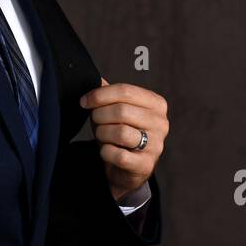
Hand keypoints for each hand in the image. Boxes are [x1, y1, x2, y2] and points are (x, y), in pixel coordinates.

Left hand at [79, 76, 168, 202]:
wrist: (127, 167)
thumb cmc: (121, 132)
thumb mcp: (116, 109)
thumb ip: (107, 93)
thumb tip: (94, 78)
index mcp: (156, 104)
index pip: (125, 90)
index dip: (100, 94)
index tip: (84, 101)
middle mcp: (161, 123)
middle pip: (122, 110)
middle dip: (100, 115)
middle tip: (95, 121)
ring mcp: (156, 145)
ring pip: (121, 132)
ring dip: (103, 133)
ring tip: (102, 135)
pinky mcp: (145, 165)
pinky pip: (118, 155)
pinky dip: (106, 152)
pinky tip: (107, 151)